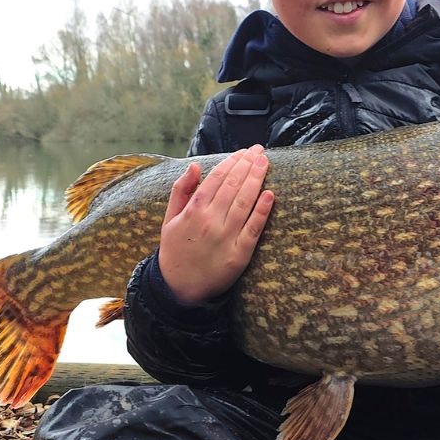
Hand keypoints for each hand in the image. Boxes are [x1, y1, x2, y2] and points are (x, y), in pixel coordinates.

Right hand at [158, 145, 274, 303]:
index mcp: (193, 210)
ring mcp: (226, 237)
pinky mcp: (239, 254)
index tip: (244, 151)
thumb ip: (181, 190)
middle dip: (248, 164)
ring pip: (244, 202)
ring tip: (265, 163)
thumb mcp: (169, 218)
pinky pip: (253, 228)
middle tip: (260, 151)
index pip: (217, 178)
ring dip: (256, 180)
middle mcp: (210, 221)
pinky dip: (262, 211)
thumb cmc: (176, 249)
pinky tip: (270, 194)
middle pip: (233, 186)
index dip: (232, 161)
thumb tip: (194, 166)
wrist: (179, 287)